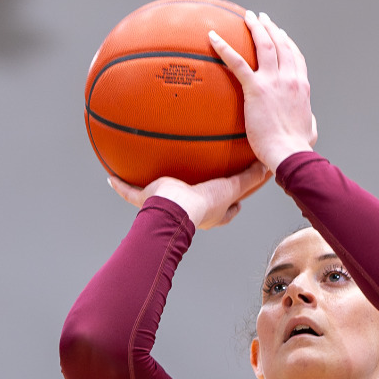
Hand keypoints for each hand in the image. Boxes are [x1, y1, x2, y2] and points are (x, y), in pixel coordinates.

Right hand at [109, 162, 269, 229]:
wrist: (175, 210)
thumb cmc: (202, 204)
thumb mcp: (231, 188)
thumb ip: (249, 178)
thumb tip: (267, 166)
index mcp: (209, 212)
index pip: (227, 211)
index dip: (234, 205)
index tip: (239, 199)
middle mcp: (188, 212)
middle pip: (194, 205)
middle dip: (195, 196)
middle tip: (199, 183)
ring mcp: (164, 207)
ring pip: (158, 198)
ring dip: (152, 191)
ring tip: (151, 176)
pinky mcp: (146, 200)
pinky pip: (129, 191)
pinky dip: (119, 185)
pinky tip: (110, 175)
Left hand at [208, 10, 318, 171]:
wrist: (289, 152)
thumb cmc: (298, 148)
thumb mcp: (310, 131)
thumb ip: (310, 121)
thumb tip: (310, 122)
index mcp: (301, 86)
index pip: (295, 57)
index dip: (287, 43)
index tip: (281, 34)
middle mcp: (290, 78)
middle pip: (281, 44)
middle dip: (271, 28)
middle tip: (261, 19)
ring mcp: (274, 81)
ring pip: (265, 45)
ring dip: (256, 28)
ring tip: (247, 17)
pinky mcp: (257, 88)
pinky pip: (237, 63)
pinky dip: (224, 47)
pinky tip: (213, 37)